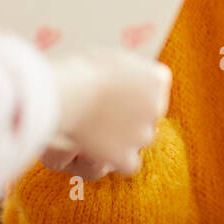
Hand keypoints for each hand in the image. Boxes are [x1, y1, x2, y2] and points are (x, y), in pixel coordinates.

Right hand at [45, 49, 170, 178]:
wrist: (67, 94)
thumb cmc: (83, 70)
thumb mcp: (115, 58)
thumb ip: (131, 70)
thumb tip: (131, 77)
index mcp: (157, 78)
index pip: (156, 88)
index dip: (136, 91)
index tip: (118, 91)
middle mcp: (156, 107)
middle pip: (150, 115)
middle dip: (133, 115)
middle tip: (107, 112)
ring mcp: (143, 134)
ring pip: (141, 139)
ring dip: (125, 138)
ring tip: (99, 129)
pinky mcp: (126, 157)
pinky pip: (129, 164)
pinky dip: (117, 160)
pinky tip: (100, 150)